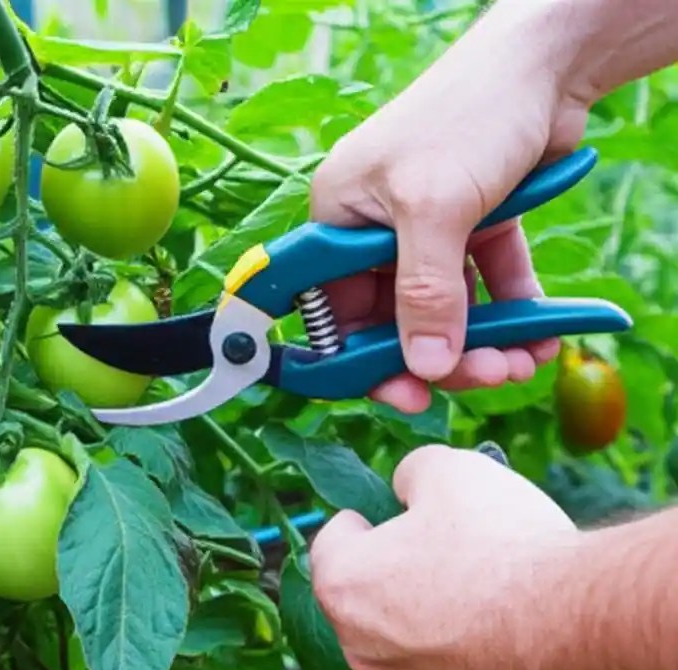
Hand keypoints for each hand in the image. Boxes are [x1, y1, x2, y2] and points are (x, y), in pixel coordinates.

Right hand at [308, 1, 592, 413]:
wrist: (544, 65)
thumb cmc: (466, 117)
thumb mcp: (434, 209)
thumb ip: (425, 293)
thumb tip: (426, 367)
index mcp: (340, 219)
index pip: (334, 308)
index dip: (362, 357)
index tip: (401, 395)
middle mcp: (377, 229)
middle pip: (396, 318)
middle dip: (438, 355)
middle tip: (479, 377)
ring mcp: (429, 229)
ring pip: (446, 308)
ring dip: (481, 342)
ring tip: (518, 361)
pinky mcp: (477, 225)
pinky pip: (488, 285)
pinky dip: (512, 313)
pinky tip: (538, 336)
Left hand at [309, 446, 582, 669]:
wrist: (581, 632)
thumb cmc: (504, 548)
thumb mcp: (450, 470)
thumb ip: (411, 473)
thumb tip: (406, 485)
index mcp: (344, 585)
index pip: (331, 542)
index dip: (362, 520)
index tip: (388, 513)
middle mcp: (363, 649)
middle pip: (367, 595)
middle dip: (397, 568)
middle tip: (445, 546)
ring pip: (407, 638)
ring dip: (432, 612)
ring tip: (487, 587)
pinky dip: (468, 651)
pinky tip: (508, 630)